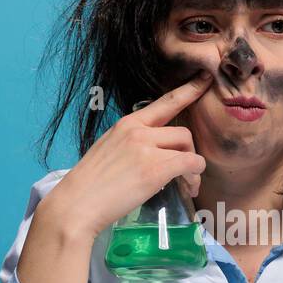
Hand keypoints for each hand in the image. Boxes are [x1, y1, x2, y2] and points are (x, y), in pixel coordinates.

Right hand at [39, 72, 211, 240]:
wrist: (77, 205)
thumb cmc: (89, 185)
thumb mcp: (108, 150)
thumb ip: (131, 143)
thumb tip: (153, 152)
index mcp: (127, 124)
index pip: (165, 102)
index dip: (189, 90)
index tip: (205, 77)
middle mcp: (138, 131)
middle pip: (182, 132)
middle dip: (188, 152)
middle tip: (186, 173)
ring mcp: (146, 149)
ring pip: (188, 148)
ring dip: (193, 166)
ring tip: (188, 184)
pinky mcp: (155, 169)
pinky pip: (190, 164)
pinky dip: (195, 176)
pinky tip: (190, 187)